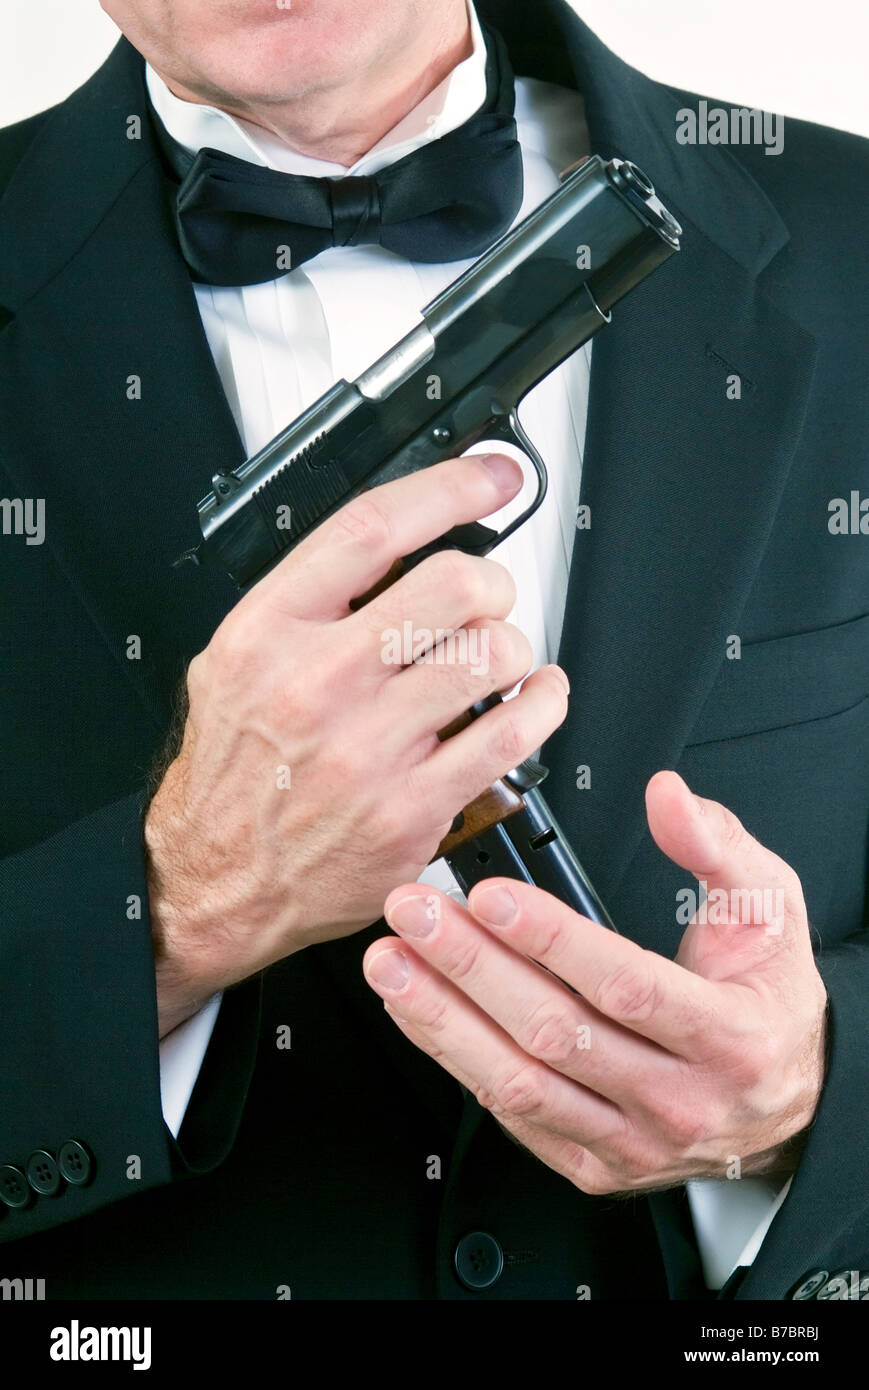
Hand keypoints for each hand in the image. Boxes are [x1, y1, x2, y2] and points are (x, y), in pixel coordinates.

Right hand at [145, 453, 570, 1035]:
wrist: (219, 880)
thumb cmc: (235, 773)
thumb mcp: (237, 662)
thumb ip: (309, 602)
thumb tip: (403, 543)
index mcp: (269, 633)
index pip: (373, 529)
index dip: (449, 488)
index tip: (490, 478)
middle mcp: (317, 685)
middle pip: (452, 583)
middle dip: (492, 579)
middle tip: (487, 596)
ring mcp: (368, 750)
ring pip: (492, 654)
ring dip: (514, 644)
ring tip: (498, 655)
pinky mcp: (412, 809)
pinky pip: (511, 735)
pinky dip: (542, 703)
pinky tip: (535, 696)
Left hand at [363, 771, 827, 1191]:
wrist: (788, 1097)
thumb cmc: (768, 999)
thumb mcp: (768, 908)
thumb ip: (717, 846)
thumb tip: (667, 797)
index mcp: (726, 1035)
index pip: (623, 985)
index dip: (550, 940)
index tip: (490, 896)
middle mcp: (677, 1099)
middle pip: (555, 1032)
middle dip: (471, 966)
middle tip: (415, 914)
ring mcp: (629, 1140)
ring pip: (520, 1082)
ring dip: (443, 1018)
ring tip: (392, 963)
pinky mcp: (592, 1162)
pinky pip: (512, 1114)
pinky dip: (456, 1058)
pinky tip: (419, 1011)